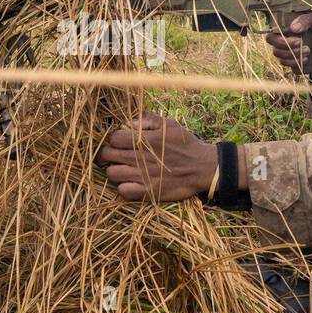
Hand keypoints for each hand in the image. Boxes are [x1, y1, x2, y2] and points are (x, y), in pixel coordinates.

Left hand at [95, 113, 217, 201]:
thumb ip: (148, 120)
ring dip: (114, 170)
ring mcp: (143, 176)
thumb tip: (128, 123)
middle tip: (113, 155)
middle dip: (107, 154)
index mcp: (145, 140)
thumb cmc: (186, 144)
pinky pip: (123, 191)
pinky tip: (130, 182)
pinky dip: (123, 187)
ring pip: (112, 174)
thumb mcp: (170, 125)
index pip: (114, 138)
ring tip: (122, 169)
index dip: (114, 139)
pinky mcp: (149, 192)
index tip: (119, 142)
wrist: (203, 168)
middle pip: (108, 155)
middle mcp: (141, 158)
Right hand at [264, 12, 311, 74]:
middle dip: (287, 46)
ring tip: (308, 51)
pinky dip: (294, 62)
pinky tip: (305, 59)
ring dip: (292, 55)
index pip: (272, 32)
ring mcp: (283, 47)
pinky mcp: (288, 57)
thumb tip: (293, 28)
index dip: (281, 39)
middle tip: (303, 45)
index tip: (299, 40)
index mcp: (284, 25)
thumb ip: (305, 20)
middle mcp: (280, 36)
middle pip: (273, 43)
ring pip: (278, 53)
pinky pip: (283, 62)